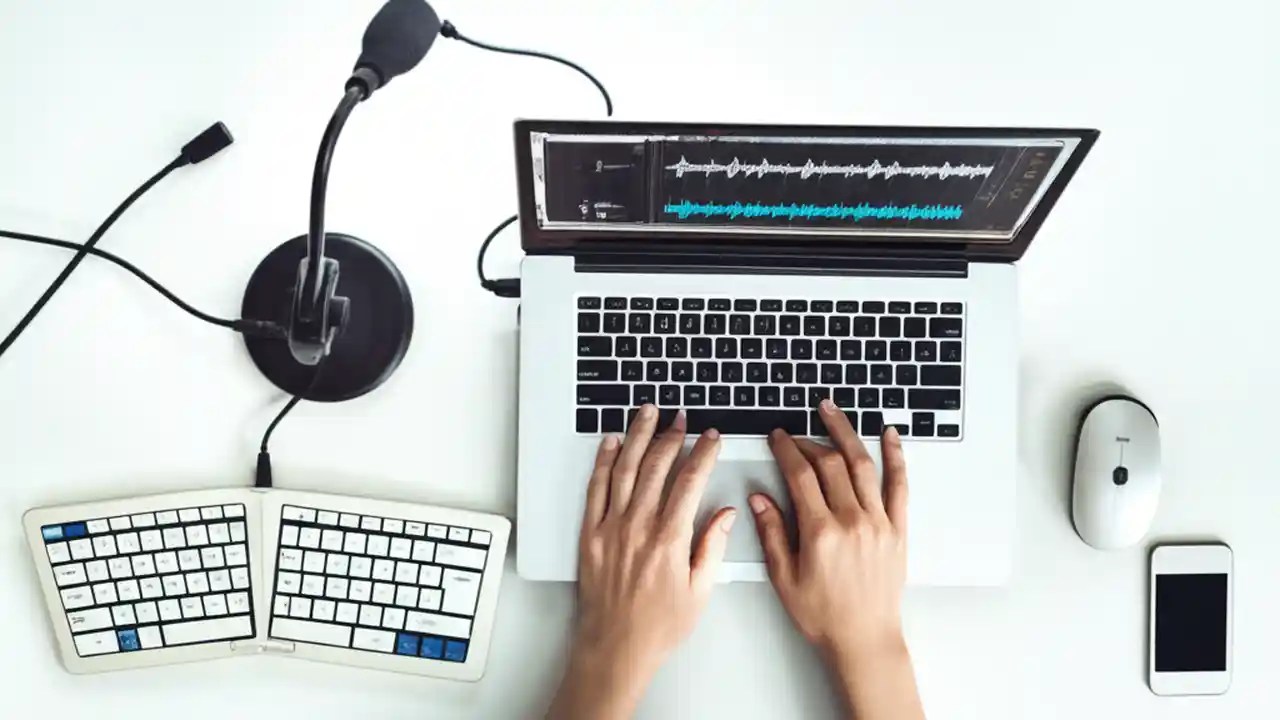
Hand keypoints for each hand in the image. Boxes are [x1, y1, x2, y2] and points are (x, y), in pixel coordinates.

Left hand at [548, 405, 735, 719]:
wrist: (615, 648)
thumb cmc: (657, 627)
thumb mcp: (700, 591)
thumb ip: (713, 547)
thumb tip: (726, 514)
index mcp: (670, 540)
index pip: (690, 482)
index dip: (702, 453)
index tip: (711, 437)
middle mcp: (638, 527)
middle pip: (655, 467)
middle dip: (671, 436)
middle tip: (680, 418)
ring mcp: (611, 528)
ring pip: (624, 470)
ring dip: (636, 437)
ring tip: (646, 413)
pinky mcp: (591, 535)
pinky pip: (596, 489)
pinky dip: (603, 463)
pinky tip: (610, 444)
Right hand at [752, 399, 922, 719]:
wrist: (864, 639)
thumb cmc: (822, 615)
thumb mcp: (784, 577)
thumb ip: (773, 533)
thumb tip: (759, 498)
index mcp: (820, 532)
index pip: (800, 475)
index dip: (786, 449)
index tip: (778, 437)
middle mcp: (852, 520)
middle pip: (830, 464)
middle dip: (808, 441)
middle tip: (795, 434)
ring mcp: (879, 522)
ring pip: (863, 464)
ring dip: (846, 433)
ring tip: (831, 411)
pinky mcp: (898, 529)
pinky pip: (899, 485)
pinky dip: (896, 456)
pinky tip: (890, 435)